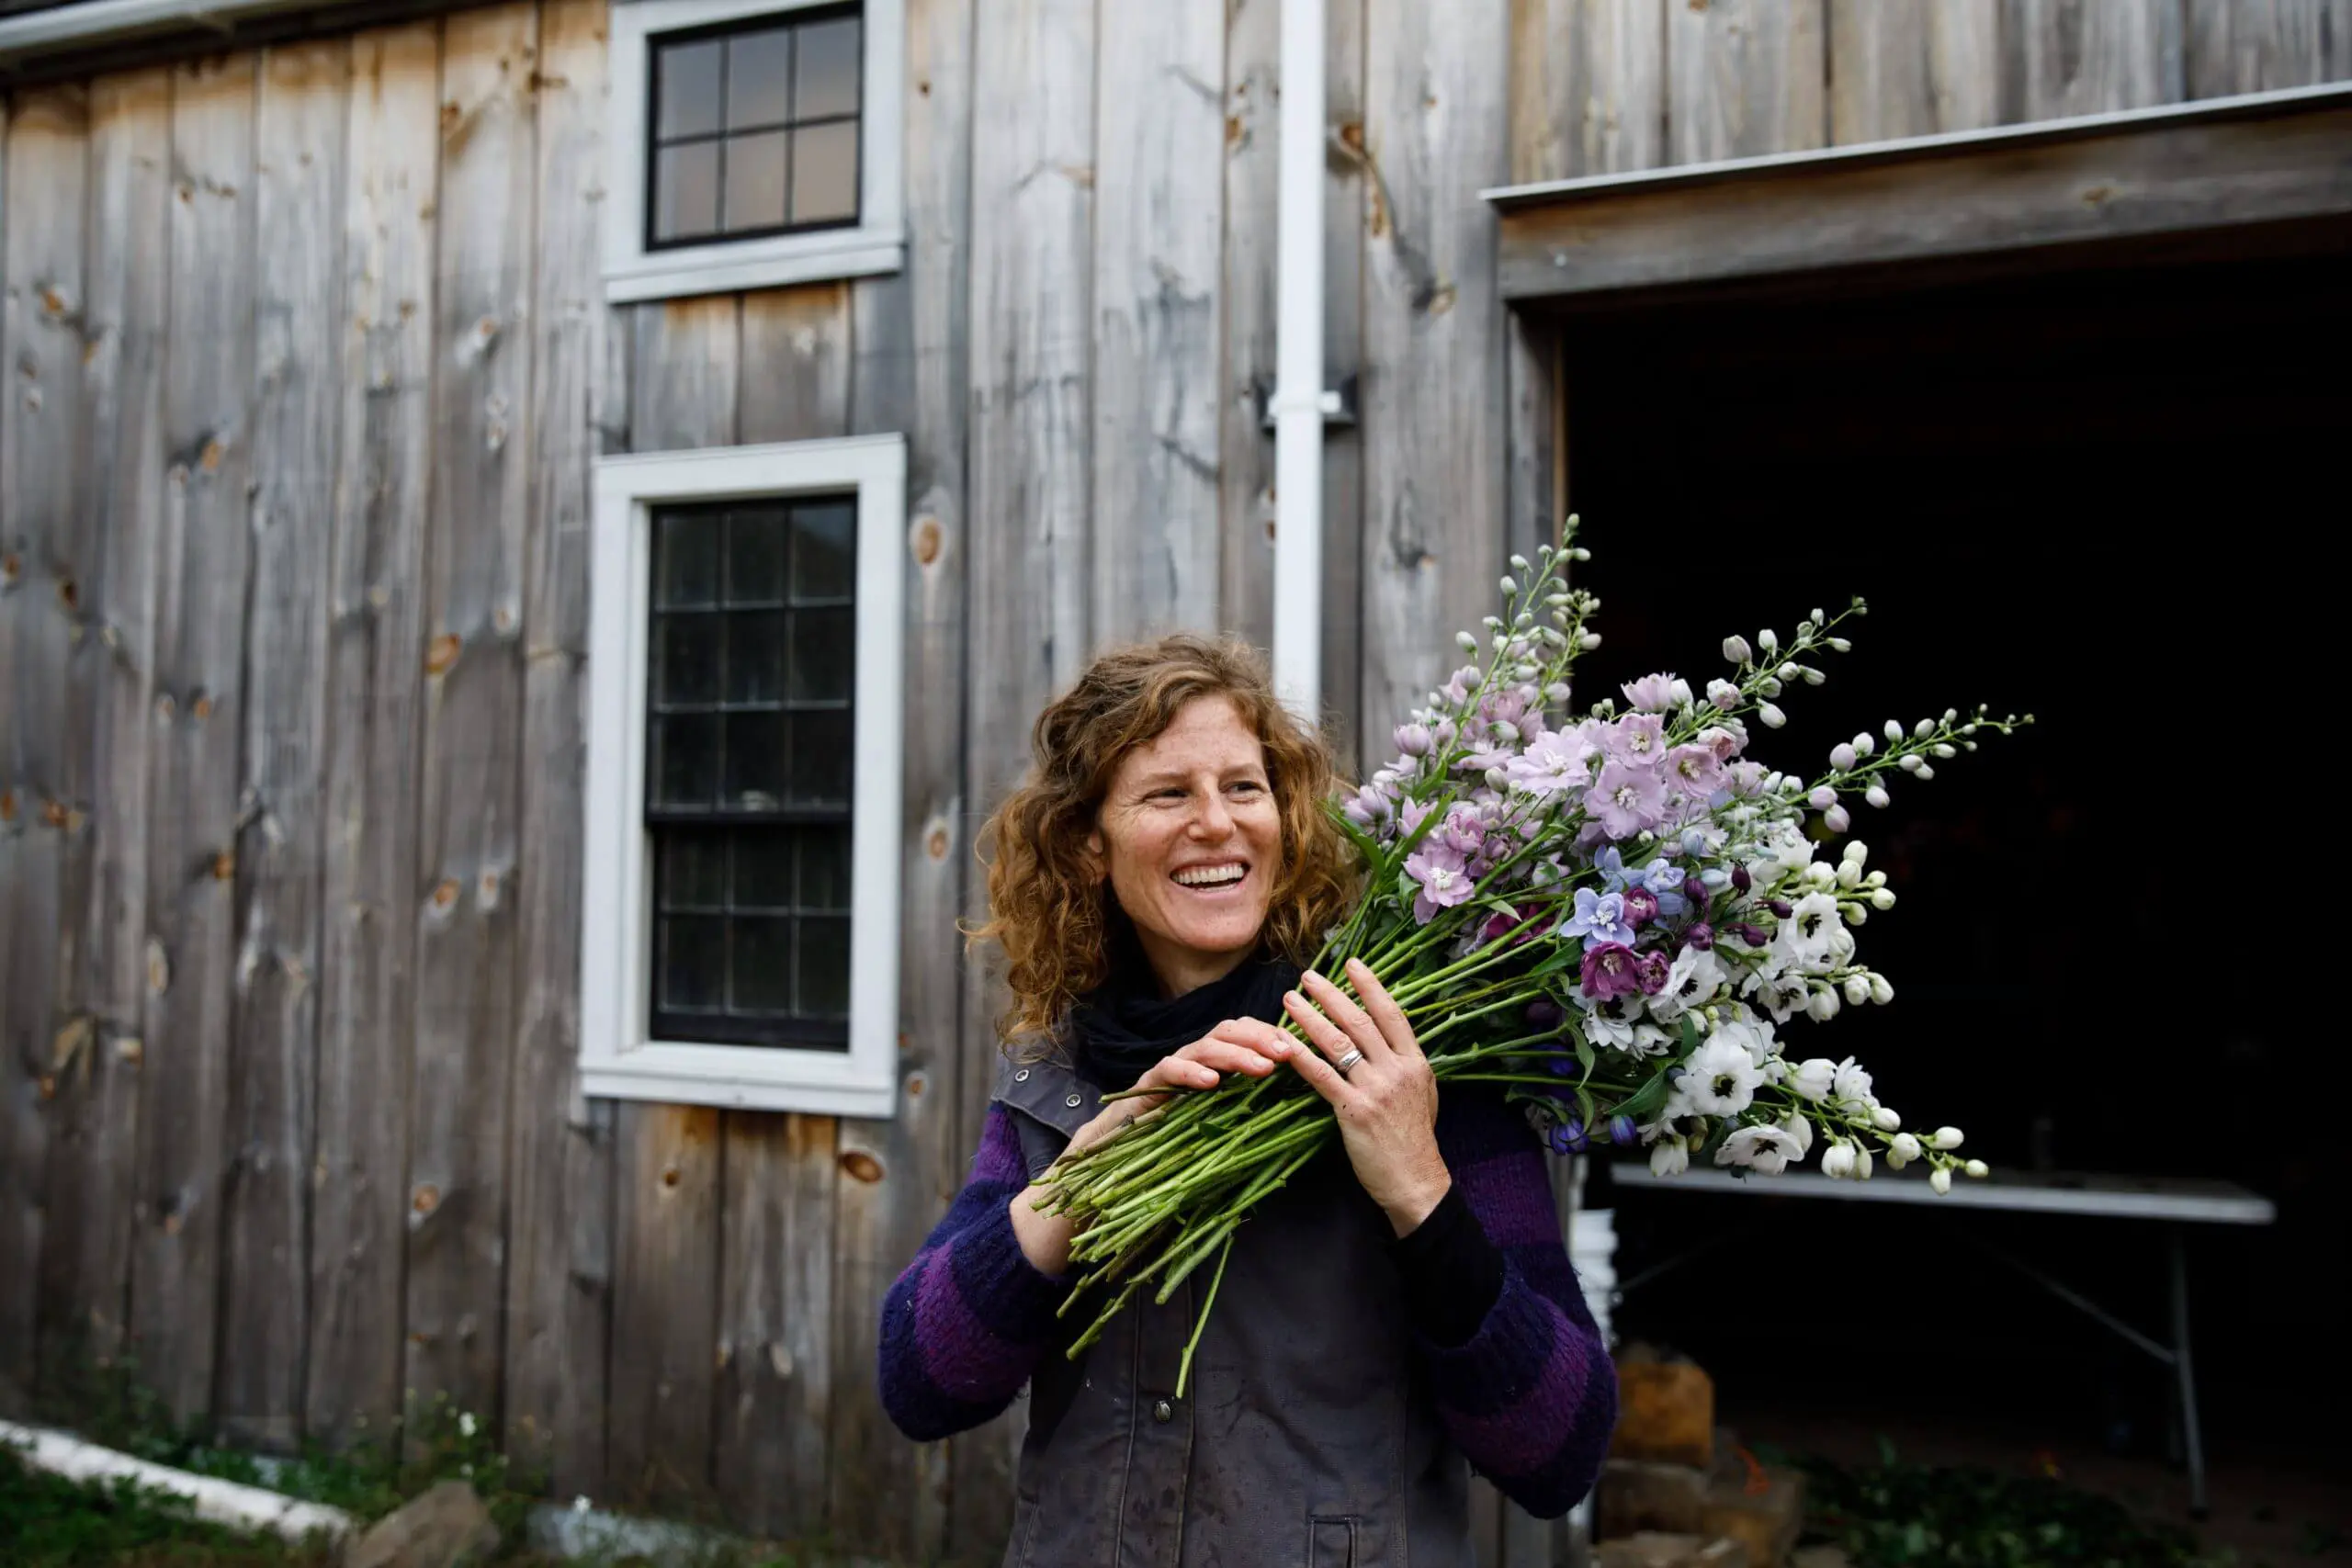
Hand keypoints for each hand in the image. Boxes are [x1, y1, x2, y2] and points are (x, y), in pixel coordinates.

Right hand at [1011, 1022, 1302, 1274]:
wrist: (1105, 1176)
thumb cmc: (1165, 1159)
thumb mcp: (1214, 1138)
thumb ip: (1242, 1124)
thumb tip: (1293, 1128)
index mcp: (1211, 1072)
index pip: (1242, 1038)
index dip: (1269, 1038)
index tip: (1298, 1051)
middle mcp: (1188, 1067)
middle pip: (1226, 1032)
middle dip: (1259, 1037)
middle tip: (1287, 1052)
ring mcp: (1164, 1075)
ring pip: (1201, 1046)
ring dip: (1235, 1053)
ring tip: (1262, 1067)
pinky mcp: (1141, 1091)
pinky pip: (1165, 1073)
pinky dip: (1189, 1073)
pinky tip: (1211, 1082)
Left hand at [1226, 958, 1450, 1234]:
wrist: (1416, 1181)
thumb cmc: (1416, 1140)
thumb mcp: (1424, 1095)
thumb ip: (1405, 1065)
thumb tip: (1389, 1041)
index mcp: (1416, 1063)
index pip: (1392, 1014)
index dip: (1371, 986)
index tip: (1352, 963)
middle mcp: (1397, 1070)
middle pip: (1360, 1022)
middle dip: (1332, 995)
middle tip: (1308, 976)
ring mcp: (1376, 1090)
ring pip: (1338, 1043)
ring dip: (1310, 1018)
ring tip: (1289, 1000)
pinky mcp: (1354, 1111)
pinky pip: (1322, 1076)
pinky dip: (1300, 1056)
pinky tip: (1283, 1043)